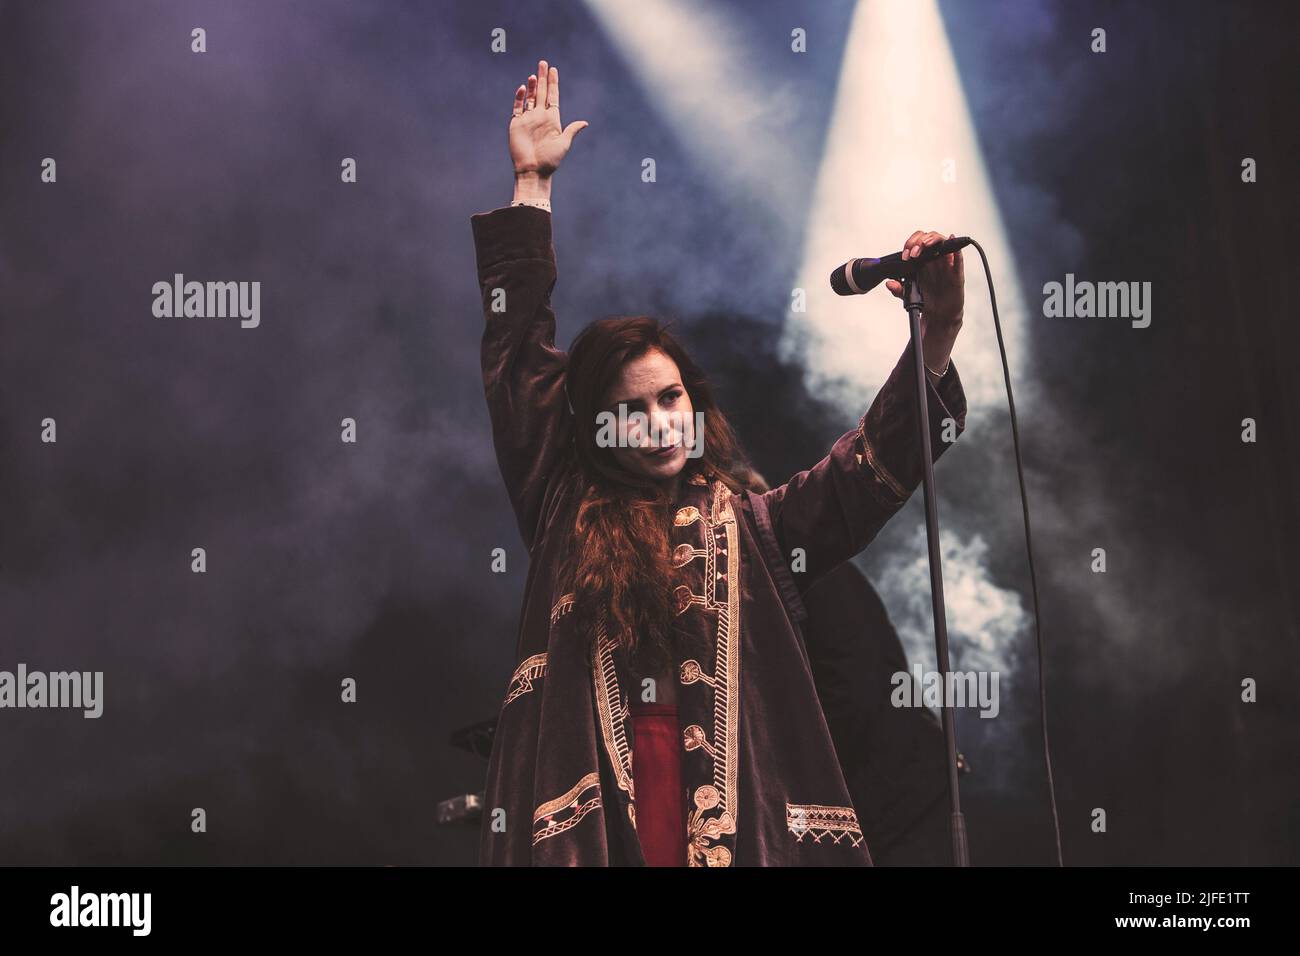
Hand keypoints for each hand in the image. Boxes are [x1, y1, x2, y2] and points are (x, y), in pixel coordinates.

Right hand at [509, 59, 588, 179]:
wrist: (533, 170)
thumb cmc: (550, 160)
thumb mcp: (564, 144)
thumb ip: (571, 131)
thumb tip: (585, 123)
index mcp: (552, 120)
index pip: (553, 97)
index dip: (554, 83)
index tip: (554, 70)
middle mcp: (540, 117)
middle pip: (542, 93)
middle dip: (543, 78)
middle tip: (543, 62)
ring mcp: (528, 119)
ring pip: (530, 98)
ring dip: (533, 86)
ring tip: (535, 75)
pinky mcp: (516, 123)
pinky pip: (518, 107)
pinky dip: (520, 97)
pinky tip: (524, 88)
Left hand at [884, 230, 964, 326]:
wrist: (939, 316)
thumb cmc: (927, 301)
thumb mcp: (909, 295)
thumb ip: (898, 289)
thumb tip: (889, 283)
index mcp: (923, 262)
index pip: (918, 243)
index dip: (910, 244)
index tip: (905, 255)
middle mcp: (935, 260)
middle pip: (930, 238)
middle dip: (920, 241)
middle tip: (913, 252)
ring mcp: (946, 265)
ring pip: (943, 243)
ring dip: (934, 240)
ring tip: (925, 244)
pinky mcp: (957, 274)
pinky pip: (958, 260)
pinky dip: (956, 251)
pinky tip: (952, 241)